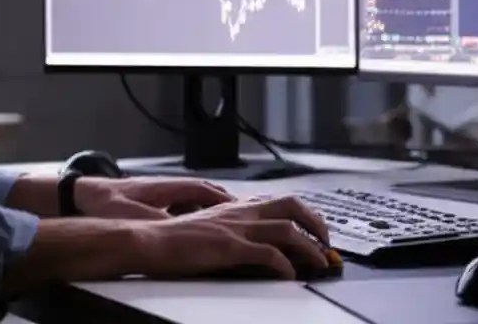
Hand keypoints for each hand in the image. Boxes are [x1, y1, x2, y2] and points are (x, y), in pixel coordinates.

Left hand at [75, 177, 234, 219]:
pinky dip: (194, 210)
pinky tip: (196, 223)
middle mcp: (165, 186)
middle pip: (201, 190)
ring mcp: (159, 192)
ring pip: (192, 197)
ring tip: (226, 218)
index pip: (201, 188)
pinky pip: (181, 203)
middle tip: (242, 210)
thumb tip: (180, 227)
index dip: (221, 198)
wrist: (81, 195)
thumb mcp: (131, 214)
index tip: (238, 206)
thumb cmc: (104, 203)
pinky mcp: (152, 200)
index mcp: (164, 186)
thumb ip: (156, 219)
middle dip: (222, 200)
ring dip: (209, 206)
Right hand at [131, 195, 331, 279]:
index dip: (303, 213)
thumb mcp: (209, 226)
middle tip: (327, 242)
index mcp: (236, 207)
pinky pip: (267, 254)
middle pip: (291, 206)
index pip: (279, 201)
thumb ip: (232, 228)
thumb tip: (253, 243)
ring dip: (309, 247)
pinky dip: (285, 265)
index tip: (315, 228)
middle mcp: (240, 212)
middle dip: (315, 223)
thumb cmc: (174, 239)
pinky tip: (290, 276)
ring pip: (286, 230)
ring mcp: (236, 229)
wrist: (150, 240)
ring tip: (320, 261)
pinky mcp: (229, 247)